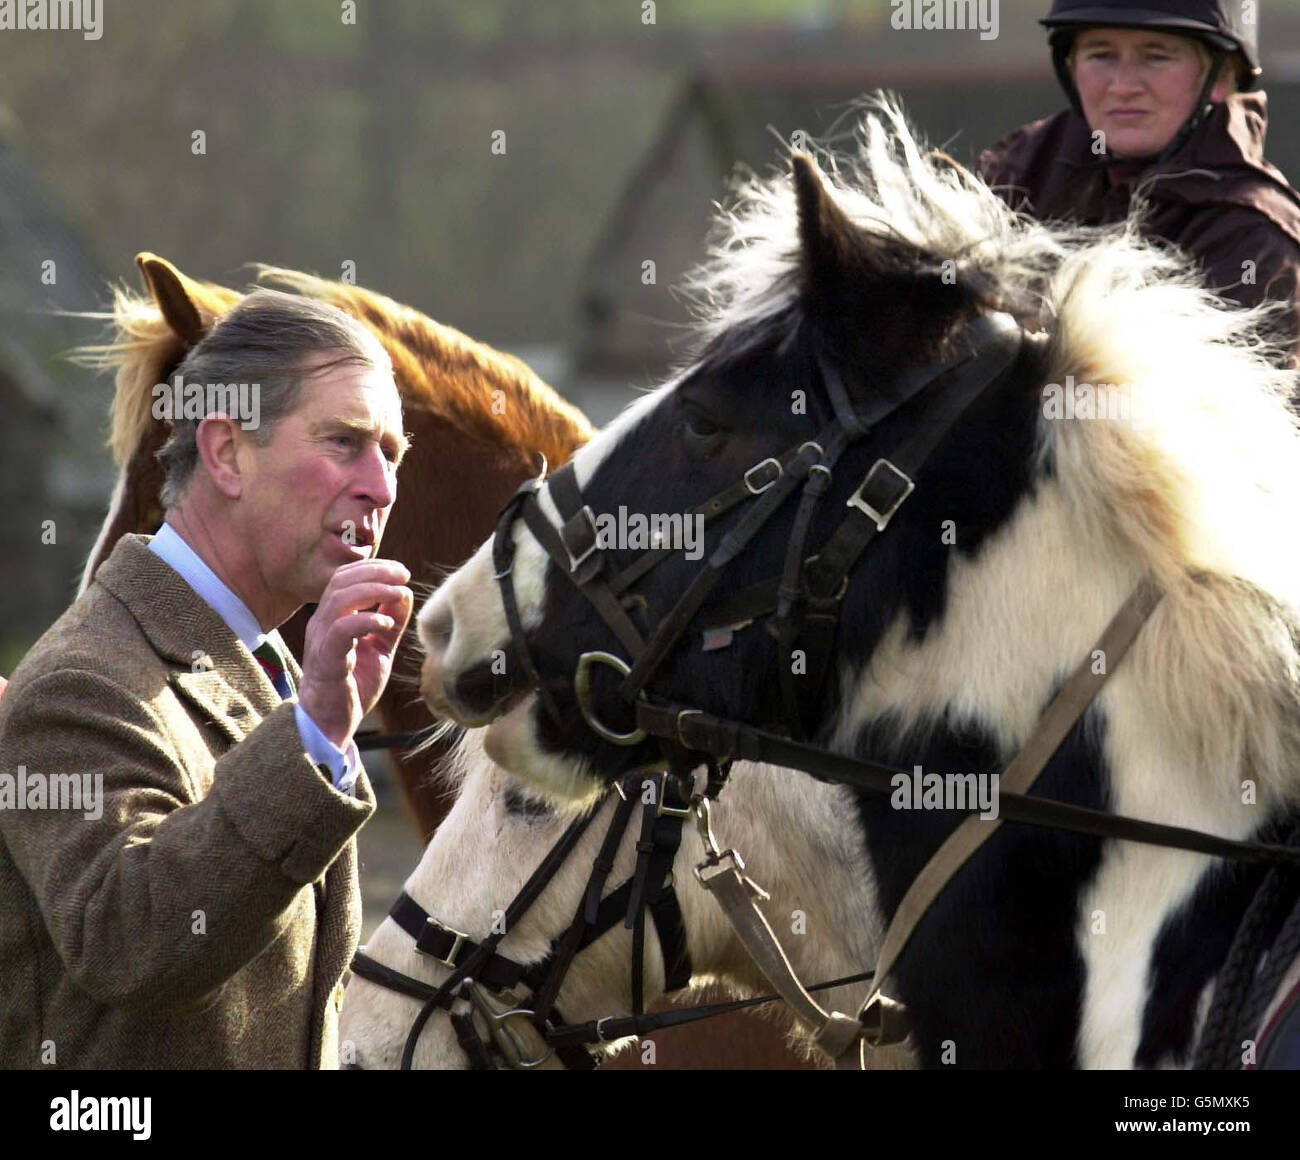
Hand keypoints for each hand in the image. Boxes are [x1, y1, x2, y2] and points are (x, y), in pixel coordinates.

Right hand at [296, 559, 412, 748]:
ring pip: (340, 599)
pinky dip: (366, 619)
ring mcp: (321, 640)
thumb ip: (391, 623)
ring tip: (400, 593)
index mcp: (332, 617)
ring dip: (374, 590)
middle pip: (341, 581)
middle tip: (404, 575)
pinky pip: (341, 629)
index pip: (345, 578)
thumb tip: (405, 592)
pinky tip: (386, 622)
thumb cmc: (353, 685)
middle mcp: (322, 623)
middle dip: (375, 572)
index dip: (373, 568)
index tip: (401, 571)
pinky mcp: (327, 659)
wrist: (332, 722)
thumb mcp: (380, 648)